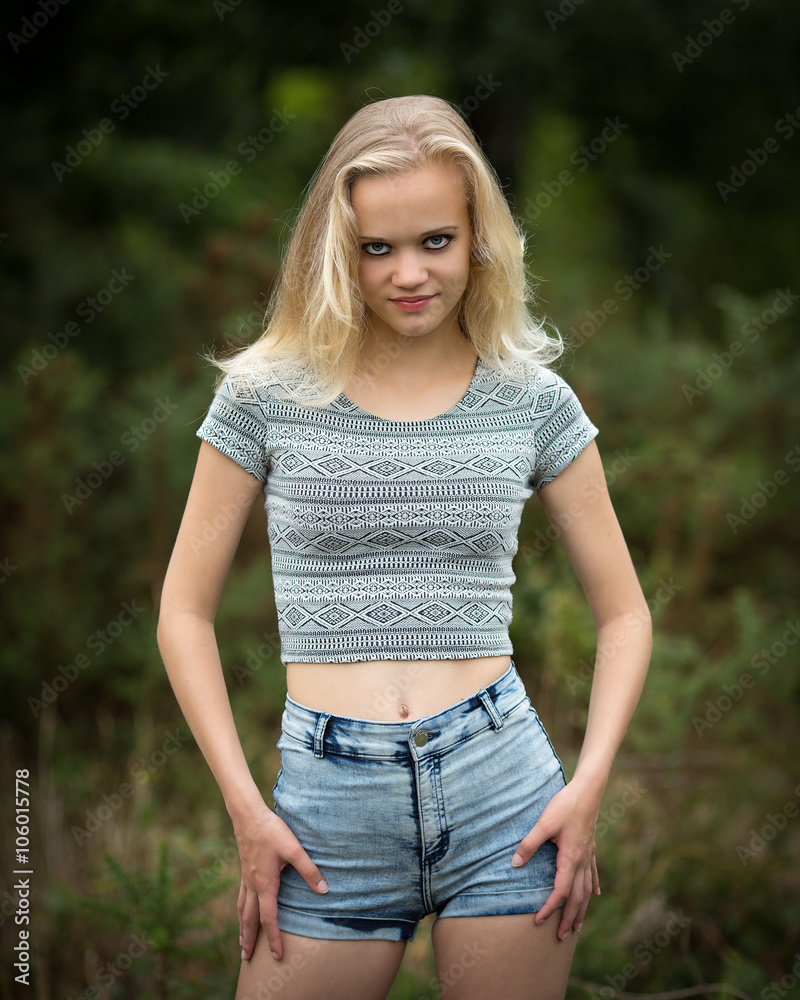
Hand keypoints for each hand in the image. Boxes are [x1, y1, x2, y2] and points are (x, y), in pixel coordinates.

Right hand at [233, 802, 328, 961]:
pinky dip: (240, 910)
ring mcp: (246, 878)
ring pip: (242, 909)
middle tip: (247, 959)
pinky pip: (240, 897)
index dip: (273, 938)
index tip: (276, 955)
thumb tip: (324, 890)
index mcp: (265, 884)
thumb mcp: (294, 850)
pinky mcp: (244, 870)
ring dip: (242, 927)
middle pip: (249, 919)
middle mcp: (252, 885)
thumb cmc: (272, 832)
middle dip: (249, 940)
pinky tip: (242, 910)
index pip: (269, 918)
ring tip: (241, 942)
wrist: (248, 816)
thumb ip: (309, 870)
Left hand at [511, 781, 600, 940]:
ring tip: (577, 925)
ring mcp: (589, 856)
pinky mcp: (590, 848)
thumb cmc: (565, 806)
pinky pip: (593, 874)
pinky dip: (593, 887)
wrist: (588, 791)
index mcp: (571, 859)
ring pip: (587, 890)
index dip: (550, 908)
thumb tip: (515, 863)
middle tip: (561, 936)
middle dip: (569, 918)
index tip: (539, 920)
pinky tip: (596, 894)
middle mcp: (582, 862)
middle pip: (578, 898)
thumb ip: (529, 844)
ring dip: (582, 909)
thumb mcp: (543, 824)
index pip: (561, 892)